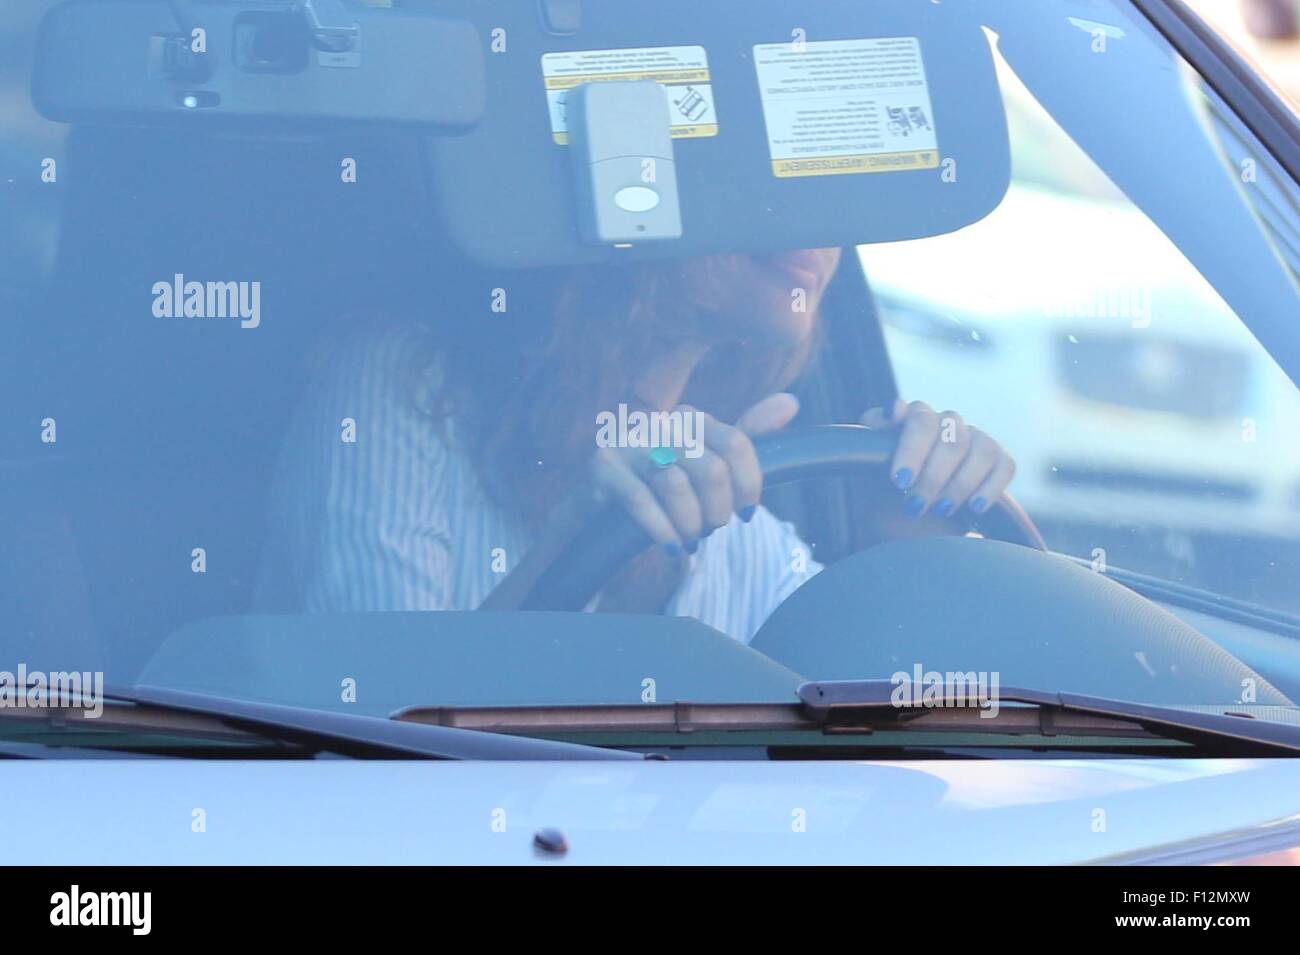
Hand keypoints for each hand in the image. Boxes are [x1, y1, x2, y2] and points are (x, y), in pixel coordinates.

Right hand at [589, 393, 798, 555]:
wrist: (599, 514)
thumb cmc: (660, 492)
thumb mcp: (705, 466)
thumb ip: (745, 438)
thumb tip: (791, 402)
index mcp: (690, 418)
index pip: (737, 442)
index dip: (749, 484)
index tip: (747, 514)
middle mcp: (659, 421)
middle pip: (711, 469)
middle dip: (717, 512)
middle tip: (709, 529)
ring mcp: (627, 441)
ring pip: (677, 485)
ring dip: (690, 524)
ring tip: (688, 539)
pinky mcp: (602, 466)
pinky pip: (641, 501)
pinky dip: (662, 531)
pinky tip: (671, 548)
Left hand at [859, 399, 1015, 517]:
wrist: (914, 517)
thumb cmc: (887, 492)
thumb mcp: (869, 473)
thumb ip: (870, 445)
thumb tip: (887, 414)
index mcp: (913, 418)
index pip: (918, 418)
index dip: (911, 447)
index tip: (898, 480)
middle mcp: (946, 422)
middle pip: (951, 437)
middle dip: (932, 477)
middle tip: (914, 506)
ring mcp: (974, 438)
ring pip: (980, 449)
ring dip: (960, 484)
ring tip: (941, 509)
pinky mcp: (997, 459)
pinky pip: (1004, 465)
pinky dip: (990, 488)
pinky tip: (974, 508)